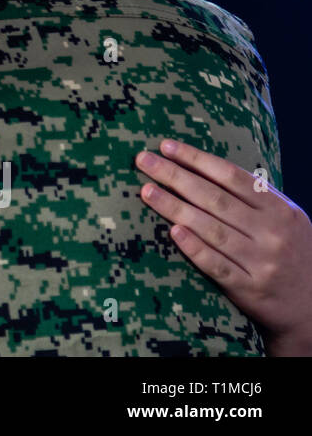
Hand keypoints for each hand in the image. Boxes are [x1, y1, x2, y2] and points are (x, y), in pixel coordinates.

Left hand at [136, 139, 311, 355]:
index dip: (197, 159)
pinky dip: (195, 248)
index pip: (232, 176)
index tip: (165, 146)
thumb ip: (255, 196)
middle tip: (143, 160)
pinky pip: (217, 265)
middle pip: (214, 199)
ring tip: (146, 191)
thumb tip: (203, 165)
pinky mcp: (250, 289)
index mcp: (280, 210)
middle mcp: (272, 233)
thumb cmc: (291, 251)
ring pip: (211, 229)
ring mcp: (261, 262)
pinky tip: (173, 232)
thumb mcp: (286, 218)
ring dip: (174, 207)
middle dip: (175, 176)